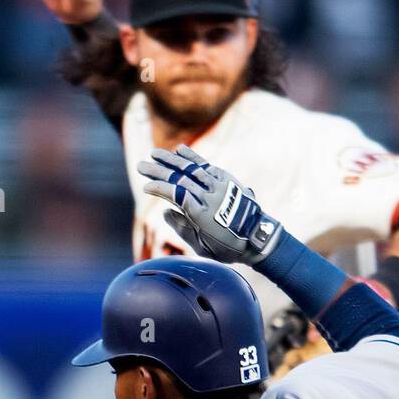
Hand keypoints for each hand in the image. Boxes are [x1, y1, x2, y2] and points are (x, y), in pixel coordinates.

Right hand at [138, 145, 283, 264]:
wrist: (258, 237)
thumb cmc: (227, 248)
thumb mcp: (203, 247)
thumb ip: (182, 230)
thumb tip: (165, 213)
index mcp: (202, 216)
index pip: (176, 196)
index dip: (160, 189)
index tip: (146, 187)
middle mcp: (210, 197)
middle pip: (180, 179)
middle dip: (159, 171)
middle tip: (140, 165)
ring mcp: (219, 187)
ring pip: (192, 169)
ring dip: (172, 160)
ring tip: (154, 153)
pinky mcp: (227, 180)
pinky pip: (207, 166)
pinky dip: (192, 158)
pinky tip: (179, 150)